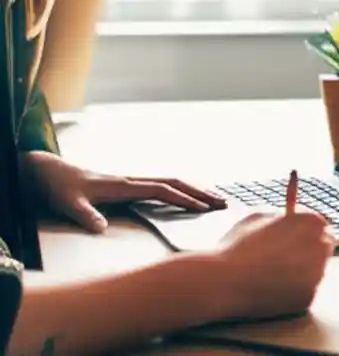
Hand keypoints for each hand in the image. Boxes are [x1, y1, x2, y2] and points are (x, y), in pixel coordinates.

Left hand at [20, 152, 226, 232]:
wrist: (49, 173)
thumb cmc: (59, 189)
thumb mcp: (69, 205)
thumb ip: (85, 216)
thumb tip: (101, 228)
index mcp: (124, 185)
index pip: (163, 190)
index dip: (184, 200)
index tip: (203, 210)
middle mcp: (133, 181)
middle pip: (176, 182)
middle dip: (201, 192)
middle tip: (224, 203)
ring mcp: (133, 182)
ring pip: (172, 182)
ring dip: (195, 190)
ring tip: (216, 200)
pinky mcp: (129, 187)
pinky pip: (164, 186)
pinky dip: (182, 190)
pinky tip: (188, 198)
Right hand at [211, 211, 334, 320]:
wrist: (223, 281)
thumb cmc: (237, 247)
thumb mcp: (258, 217)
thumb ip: (279, 217)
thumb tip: (286, 219)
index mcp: (311, 223)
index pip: (321, 226)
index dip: (307, 233)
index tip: (298, 238)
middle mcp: (321, 246)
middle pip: (323, 248)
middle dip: (308, 252)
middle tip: (287, 258)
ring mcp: (317, 274)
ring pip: (314, 272)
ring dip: (300, 273)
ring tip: (270, 275)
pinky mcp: (308, 297)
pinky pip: (304, 292)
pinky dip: (292, 292)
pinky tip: (271, 289)